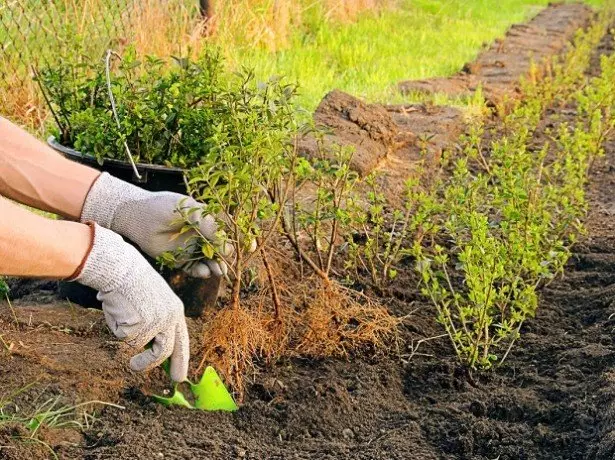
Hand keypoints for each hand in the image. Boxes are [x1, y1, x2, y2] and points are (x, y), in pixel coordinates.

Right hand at [72, 223, 188, 381]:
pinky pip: (126, 339)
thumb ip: (156, 322)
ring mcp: (155, 323)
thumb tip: (151, 349)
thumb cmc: (132, 283)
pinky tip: (118, 313)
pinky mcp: (139, 326)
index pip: (182, 340)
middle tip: (153, 376)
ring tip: (131, 357)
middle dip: (161, 367)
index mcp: (175, 311)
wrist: (121, 268)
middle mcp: (170, 318)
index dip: (182, 359)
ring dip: (139, 359)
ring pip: (145, 349)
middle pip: (168, 351)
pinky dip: (119, 330)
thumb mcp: (153, 301)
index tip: (180, 375)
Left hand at [81, 173, 226, 278]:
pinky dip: (200, 272)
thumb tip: (226, 246)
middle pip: (219, 250)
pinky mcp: (179, 259)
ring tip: (217, 271)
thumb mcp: (191, 211)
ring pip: (208, 261)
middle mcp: (200, 235)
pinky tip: (204, 272)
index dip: (232, 242)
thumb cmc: (164, 207)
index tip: (239, 250)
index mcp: (206, 220)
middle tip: (226, 266)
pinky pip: (194, 268)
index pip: (224, 233)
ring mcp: (190, 247)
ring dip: (215, 267)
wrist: (137, 216)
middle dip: (224, 259)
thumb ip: (210, 226)